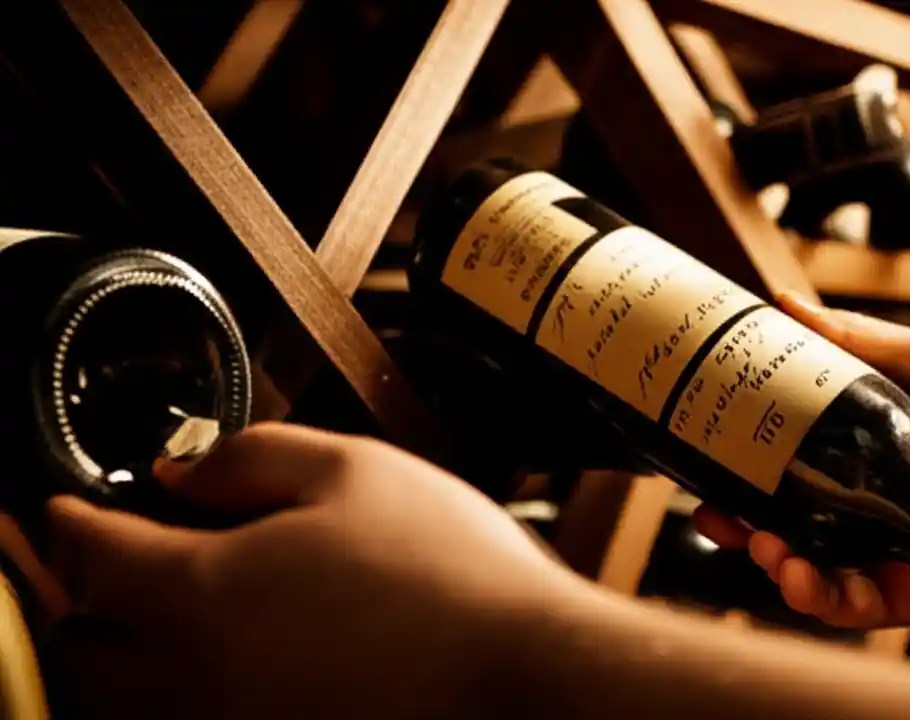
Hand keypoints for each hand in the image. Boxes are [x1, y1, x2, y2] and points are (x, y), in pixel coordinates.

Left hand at [45, 423, 584, 718]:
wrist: (523, 677)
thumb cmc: (451, 578)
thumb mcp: (351, 470)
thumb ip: (246, 456)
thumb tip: (182, 470)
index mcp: (195, 594)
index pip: (86, 551)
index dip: (70, 517)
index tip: (69, 505)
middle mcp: (188, 681)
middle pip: (82, 644)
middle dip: (84, 594)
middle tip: (114, 558)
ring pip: (126, 700)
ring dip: (130, 650)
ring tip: (176, 608)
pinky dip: (185, 689)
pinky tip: (241, 655)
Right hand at [696, 292, 909, 628]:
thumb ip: (856, 340)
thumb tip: (784, 304)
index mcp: (868, 456)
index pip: (787, 470)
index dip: (741, 471)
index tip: (702, 461)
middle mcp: (873, 508)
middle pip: (788, 526)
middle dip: (743, 527)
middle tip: (714, 514)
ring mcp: (893, 553)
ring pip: (814, 573)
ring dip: (776, 565)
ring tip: (762, 546)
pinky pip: (858, 604)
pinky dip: (824, 595)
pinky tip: (800, 576)